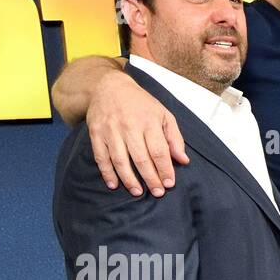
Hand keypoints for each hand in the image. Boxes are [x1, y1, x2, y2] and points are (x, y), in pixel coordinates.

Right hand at [88, 72, 188, 196]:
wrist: (108, 86)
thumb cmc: (140, 104)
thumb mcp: (163, 114)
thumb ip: (174, 138)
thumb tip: (183, 160)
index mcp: (148, 121)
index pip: (159, 150)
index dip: (164, 169)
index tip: (169, 184)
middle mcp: (129, 126)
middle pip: (140, 158)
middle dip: (150, 178)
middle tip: (157, 193)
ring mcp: (111, 130)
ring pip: (120, 160)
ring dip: (129, 179)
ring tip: (137, 192)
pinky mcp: (96, 133)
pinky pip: (101, 157)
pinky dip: (107, 172)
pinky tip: (114, 185)